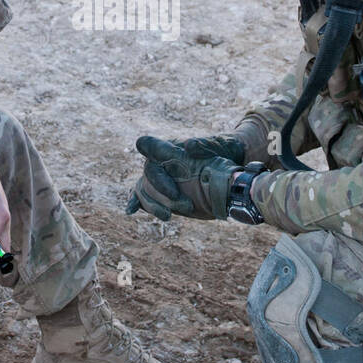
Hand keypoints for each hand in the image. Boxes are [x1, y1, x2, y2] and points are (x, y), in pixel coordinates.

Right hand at [125, 135, 239, 221]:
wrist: (232, 170)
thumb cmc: (223, 152)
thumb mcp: (219, 147)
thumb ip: (205, 146)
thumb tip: (189, 146)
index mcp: (170, 147)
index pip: (152, 147)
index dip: (149, 151)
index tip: (149, 156)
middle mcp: (161, 162)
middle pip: (151, 174)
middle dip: (163, 191)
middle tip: (184, 204)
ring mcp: (160, 178)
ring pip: (145, 189)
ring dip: (153, 204)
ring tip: (168, 216)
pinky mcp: (163, 193)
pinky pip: (145, 197)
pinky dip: (138, 203)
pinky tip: (130, 210)